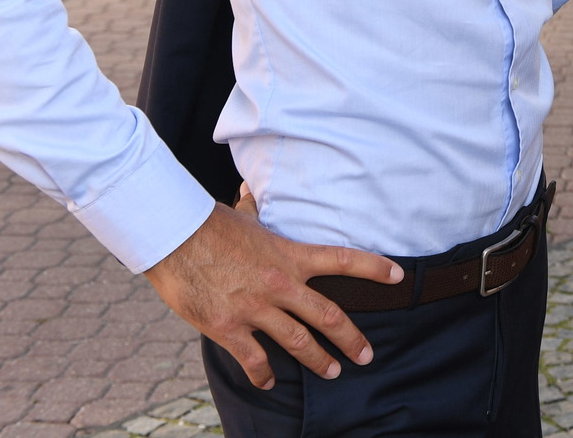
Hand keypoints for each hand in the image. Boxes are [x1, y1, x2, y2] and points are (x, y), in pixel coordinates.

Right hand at [144, 186, 402, 388]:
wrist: (174, 237)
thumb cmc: (209, 224)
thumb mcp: (244, 217)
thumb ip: (255, 212)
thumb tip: (249, 191)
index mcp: (290, 256)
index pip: (344, 260)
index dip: (374, 268)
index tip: (399, 276)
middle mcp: (280, 284)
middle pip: (329, 316)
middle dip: (351, 339)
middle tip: (367, 355)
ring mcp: (255, 308)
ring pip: (298, 343)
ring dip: (318, 361)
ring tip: (332, 372)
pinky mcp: (228, 328)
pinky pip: (254, 360)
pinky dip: (263, 375)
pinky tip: (268, 382)